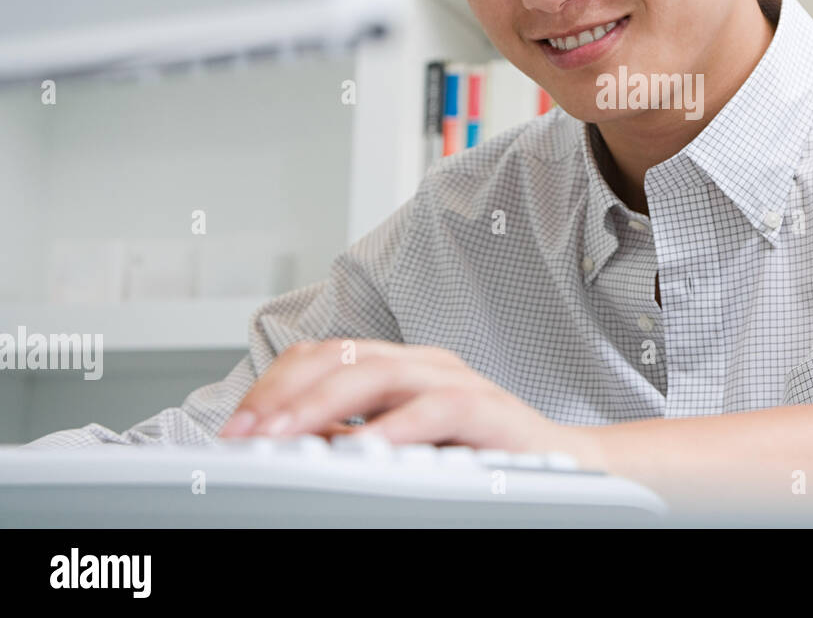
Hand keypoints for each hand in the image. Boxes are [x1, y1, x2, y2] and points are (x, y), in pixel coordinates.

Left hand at [216, 339, 605, 469]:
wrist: (567, 466)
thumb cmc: (481, 456)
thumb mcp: (403, 446)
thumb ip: (352, 438)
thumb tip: (286, 445)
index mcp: (401, 364)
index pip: (323, 355)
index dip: (274, 386)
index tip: (237, 429)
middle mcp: (425, 362)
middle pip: (341, 356)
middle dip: (284, 394)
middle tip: (246, 435)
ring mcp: (458, 380)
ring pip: (379, 372)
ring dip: (322, 405)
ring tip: (283, 437)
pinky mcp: (488, 409)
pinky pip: (436, 409)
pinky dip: (394, 428)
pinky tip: (363, 449)